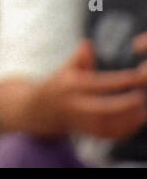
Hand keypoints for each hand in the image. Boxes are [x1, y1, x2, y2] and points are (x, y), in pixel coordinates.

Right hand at [32, 38, 146, 139]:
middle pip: (102, 109)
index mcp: (70, 86)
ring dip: (127, 120)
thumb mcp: (66, 69)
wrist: (41, 109)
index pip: (99, 84)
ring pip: (106, 125)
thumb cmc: (60, 85)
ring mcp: (80, 120)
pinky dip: (124, 130)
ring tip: (143, 109)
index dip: (120, 81)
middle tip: (142, 97)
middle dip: (125, 105)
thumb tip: (87, 44)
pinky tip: (137, 121)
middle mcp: (74, 105)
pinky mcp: (86, 133)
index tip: (137, 76)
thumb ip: (78, 58)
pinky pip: (108, 135)